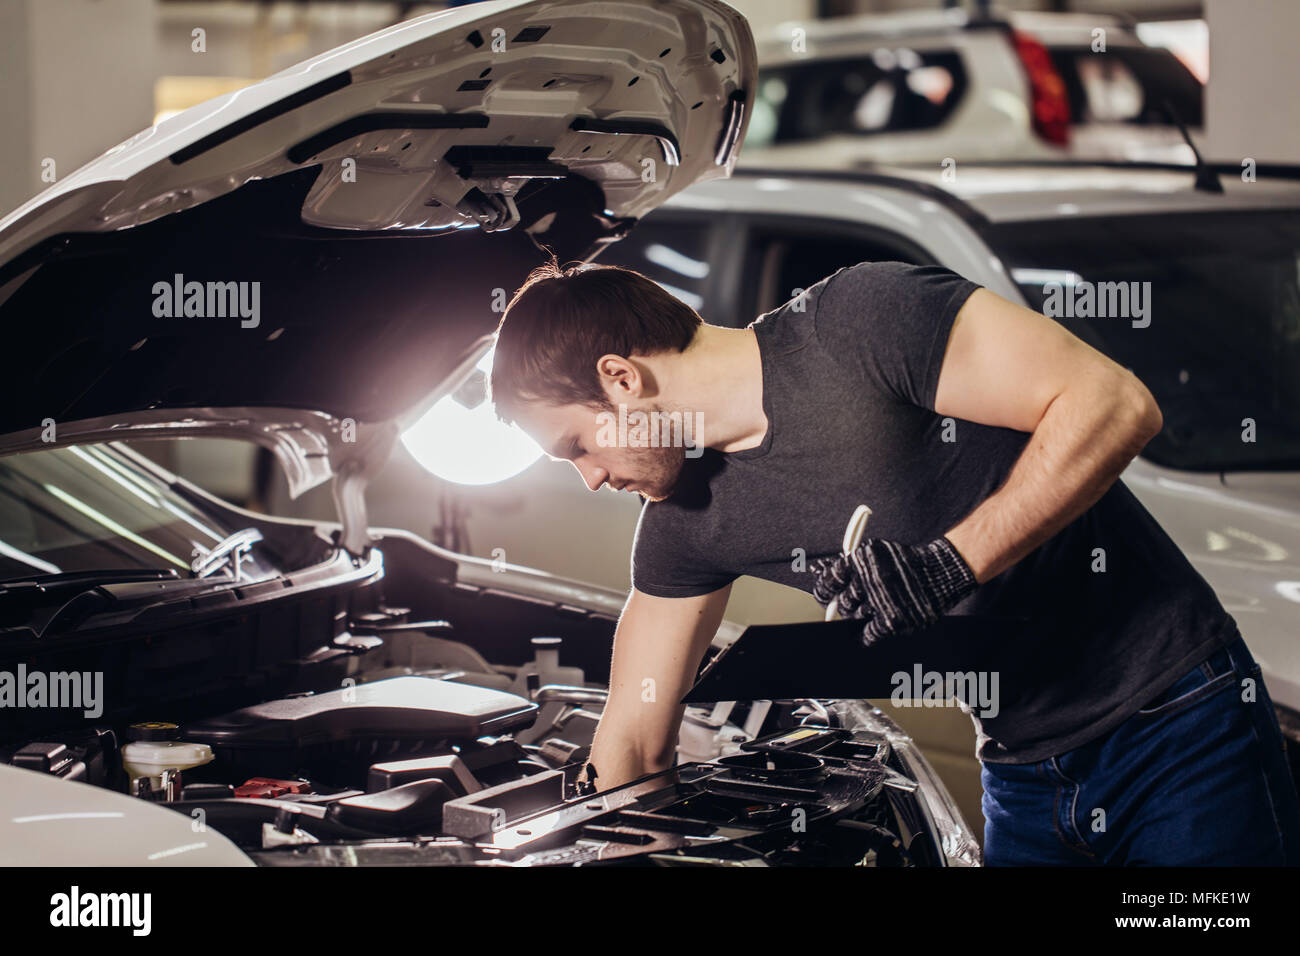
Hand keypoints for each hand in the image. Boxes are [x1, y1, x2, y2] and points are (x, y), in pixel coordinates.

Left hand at [811, 536, 977, 644]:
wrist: (938, 574)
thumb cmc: (905, 564)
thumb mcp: (874, 554)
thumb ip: (848, 564)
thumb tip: (818, 572)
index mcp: (863, 559)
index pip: (829, 580)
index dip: (824, 592)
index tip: (824, 597)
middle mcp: (871, 579)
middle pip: (843, 603)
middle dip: (846, 606)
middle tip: (852, 605)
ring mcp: (883, 601)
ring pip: (855, 618)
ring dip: (860, 617)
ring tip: (873, 609)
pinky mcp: (894, 620)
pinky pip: (868, 634)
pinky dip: (867, 635)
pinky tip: (871, 629)